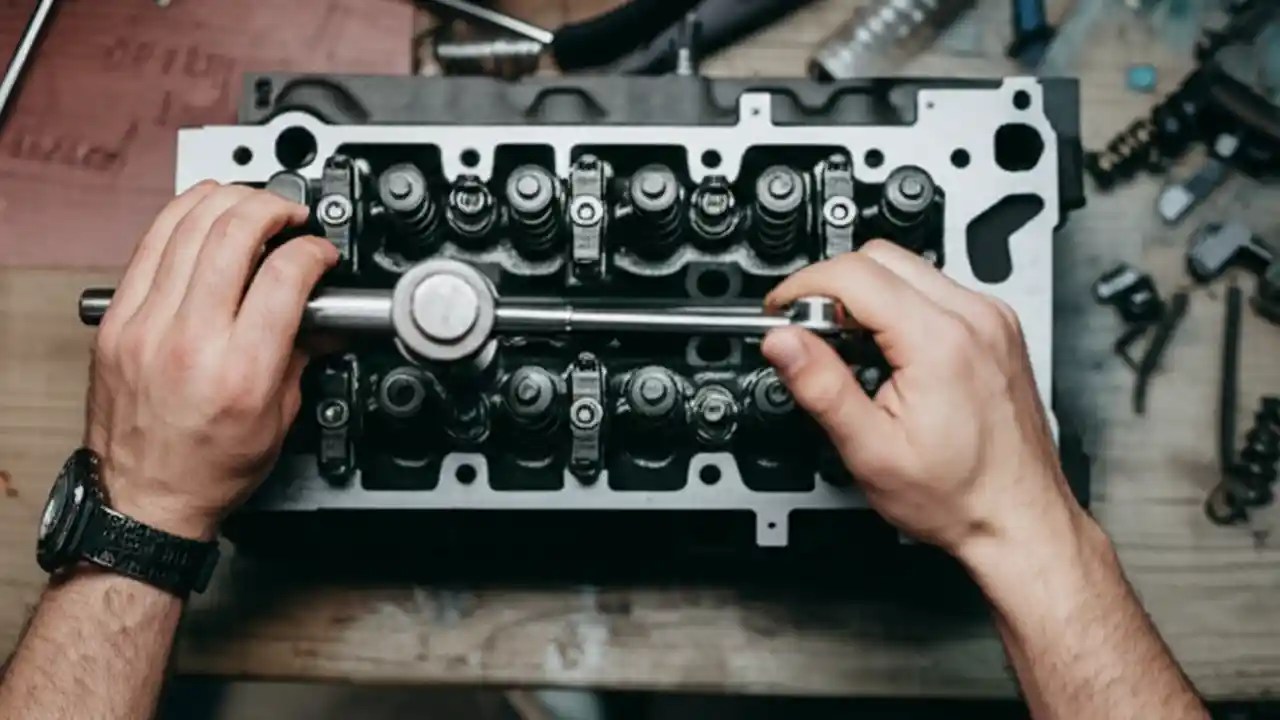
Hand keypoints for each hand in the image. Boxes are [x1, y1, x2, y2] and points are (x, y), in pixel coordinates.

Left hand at [85, 183, 336, 539]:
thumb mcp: (280, 418)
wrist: (142, 500)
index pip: (284, 275)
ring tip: (251, 203)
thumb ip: (303, 355)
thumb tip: (324, 314)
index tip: (321, 252)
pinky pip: (149, 245)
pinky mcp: (117, 321)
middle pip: (234, 233)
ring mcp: (145, 326)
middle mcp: (190, 341)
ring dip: (228, 200)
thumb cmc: (209, 470)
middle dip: (273, 207)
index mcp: (241, 371)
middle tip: (290, 214)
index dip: (313, 250)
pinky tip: (204, 214)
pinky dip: (182, 217)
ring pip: (187, 225)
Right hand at [761, 240, 1082, 557]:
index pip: (854, 274)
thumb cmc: (959, 496)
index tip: (781, 313)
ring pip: (909, 268)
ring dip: (867, 295)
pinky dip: (900, 306)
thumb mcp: (870, 450)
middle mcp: (975, 318)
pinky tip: (890, 353)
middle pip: (880, 257)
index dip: (803, 288)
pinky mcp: (997, 328)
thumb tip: (782, 342)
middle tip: (812, 334)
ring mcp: (992, 319)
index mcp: (941, 342)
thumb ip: (821, 387)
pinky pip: (935, 290)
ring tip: (852, 351)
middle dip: (832, 287)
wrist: (1019, 519)